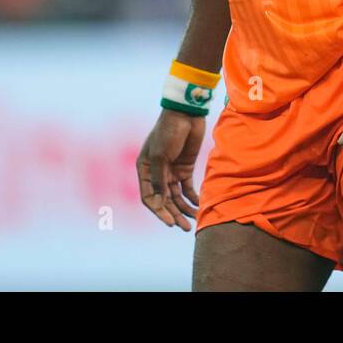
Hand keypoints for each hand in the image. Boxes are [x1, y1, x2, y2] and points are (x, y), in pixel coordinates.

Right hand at [137, 108, 205, 229]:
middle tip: (184, 228)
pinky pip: (187, 189)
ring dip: (183, 210)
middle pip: (164, 201)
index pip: (148, 197)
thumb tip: (160, 203)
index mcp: (144, 170)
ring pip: (176, 197)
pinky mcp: (185, 169)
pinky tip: (198, 207)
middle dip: (173, 214)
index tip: (170, 222)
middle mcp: (156, 173)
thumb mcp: (161, 156)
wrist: (186, 115)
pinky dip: (192, 199)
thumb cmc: (168, 132)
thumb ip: (160, 180)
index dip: (159, 211)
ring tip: (192, 222)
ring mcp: (171, 172)